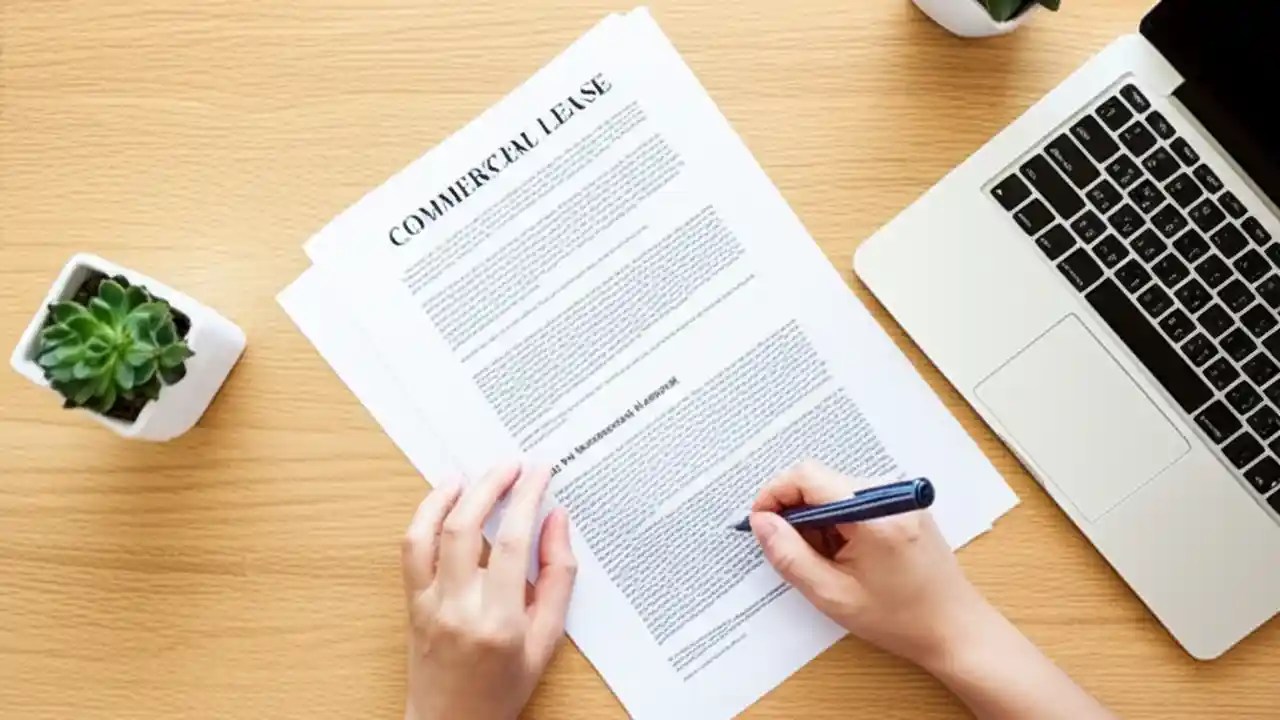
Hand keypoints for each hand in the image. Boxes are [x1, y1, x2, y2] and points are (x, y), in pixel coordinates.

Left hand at [401, 461, 576, 719]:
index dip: (527, 498)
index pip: (512, 543)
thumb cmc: (503, 688)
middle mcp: (459, 610)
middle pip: (466, 528)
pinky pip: (411, 551)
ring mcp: (429, 605)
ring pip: (430, 534)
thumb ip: (557, 579)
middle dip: (490, 486)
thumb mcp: (547, 641)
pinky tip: (443, 501)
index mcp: (500, 622)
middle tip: (511, 465)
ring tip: (471, 475)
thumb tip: (557, 521)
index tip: (540, 472)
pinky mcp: (411, 604)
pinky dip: (425, 518)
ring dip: (449, 496)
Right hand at [748, 461, 990, 669]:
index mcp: (872, 512)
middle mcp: (887, 493)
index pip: (807, 476)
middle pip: (819, 481)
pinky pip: (853, 500)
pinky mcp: (901, 503)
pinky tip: (846, 556)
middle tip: (793, 554)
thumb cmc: (900, 618)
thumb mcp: (833, 595)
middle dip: (795, 514)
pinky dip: (837, 523)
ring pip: (833, 491)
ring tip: (828, 563)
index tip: (759, 523)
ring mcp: (897, 495)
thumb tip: (761, 523)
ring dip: (817, 521)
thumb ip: (790, 556)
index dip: (774, 494)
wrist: (954, 628)